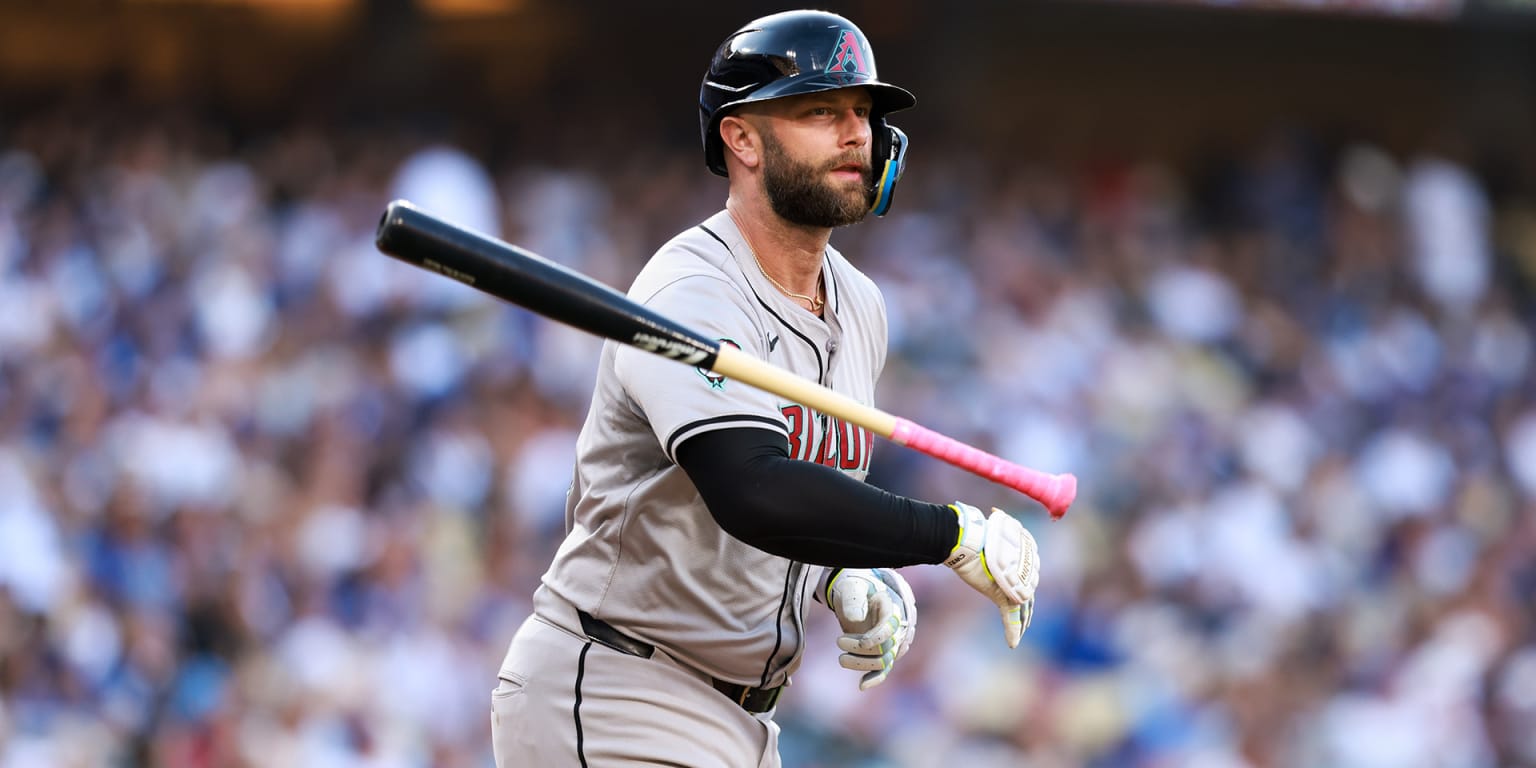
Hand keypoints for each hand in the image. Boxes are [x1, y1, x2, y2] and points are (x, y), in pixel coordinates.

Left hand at [818, 568, 916, 689]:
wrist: (853, 592)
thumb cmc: (852, 586)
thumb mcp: (851, 587)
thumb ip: (853, 600)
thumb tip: (855, 619)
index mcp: (892, 608)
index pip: (891, 627)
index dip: (878, 637)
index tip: (862, 642)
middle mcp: (896, 626)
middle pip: (886, 647)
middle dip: (862, 649)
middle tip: (838, 640)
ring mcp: (890, 641)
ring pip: (883, 661)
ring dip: (861, 664)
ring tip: (841, 659)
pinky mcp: (881, 651)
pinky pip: (882, 669)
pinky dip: (874, 678)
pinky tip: (862, 686)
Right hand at [944, 502, 1039, 648]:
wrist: (966, 540)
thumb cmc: (973, 533)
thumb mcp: (985, 533)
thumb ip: (991, 530)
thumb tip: (987, 513)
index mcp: (1023, 553)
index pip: (1027, 574)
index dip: (1026, 586)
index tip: (1024, 596)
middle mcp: (1023, 569)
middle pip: (1028, 592)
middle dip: (1026, 606)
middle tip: (1024, 620)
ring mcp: (1015, 582)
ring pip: (1022, 607)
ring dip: (1021, 621)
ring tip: (1019, 632)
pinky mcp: (1005, 595)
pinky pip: (1011, 616)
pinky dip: (1012, 630)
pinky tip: (1012, 643)